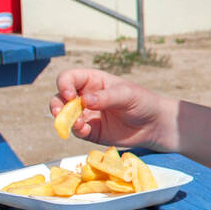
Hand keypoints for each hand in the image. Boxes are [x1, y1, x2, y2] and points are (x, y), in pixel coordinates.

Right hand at [49, 69, 169, 149]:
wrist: (154, 125)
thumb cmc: (142, 102)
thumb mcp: (127, 95)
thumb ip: (106, 97)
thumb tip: (85, 101)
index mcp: (93, 81)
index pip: (70, 78)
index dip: (64, 85)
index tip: (69, 95)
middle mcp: (85, 96)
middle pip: (60, 97)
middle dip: (56, 104)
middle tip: (60, 111)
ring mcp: (86, 114)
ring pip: (64, 115)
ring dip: (64, 119)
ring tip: (76, 123)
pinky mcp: (90, 131)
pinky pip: (76, 130)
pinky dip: (76, 130)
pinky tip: (83, 130)